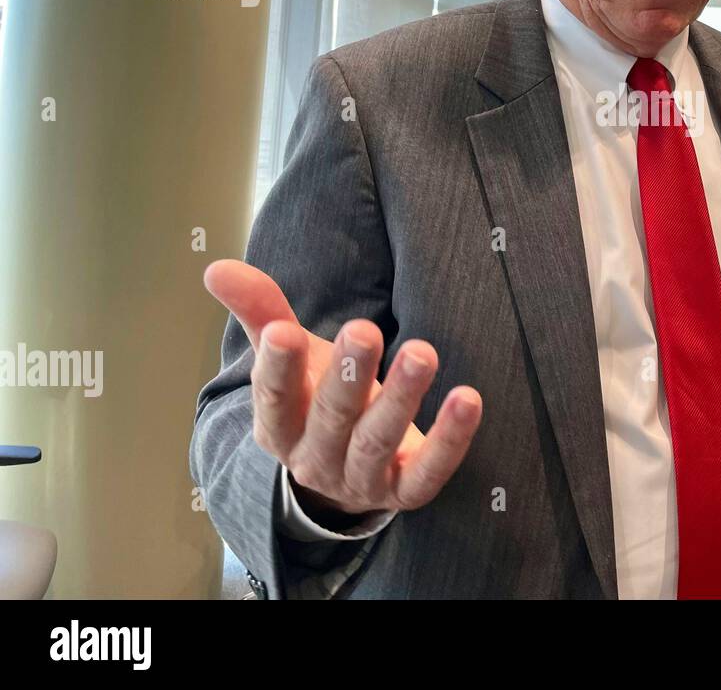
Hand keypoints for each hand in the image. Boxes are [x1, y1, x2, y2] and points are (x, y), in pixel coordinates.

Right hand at [204, 260, 481, 518]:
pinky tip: (467, 399)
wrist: (346, 475)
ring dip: (400, 396)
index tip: (284, 331)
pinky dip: (450, 437)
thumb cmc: (317, 398)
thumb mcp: (290, 359)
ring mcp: (361, 479)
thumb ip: (261, 312)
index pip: (274, 398)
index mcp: (279, 427)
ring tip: (422, 353)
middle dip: (349, 375)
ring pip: (378, 440)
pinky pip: (430, 469)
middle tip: (365, 330)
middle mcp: (316, 459)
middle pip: (332, 417)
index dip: (278, 367)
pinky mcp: (407, 491)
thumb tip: (216, 267)